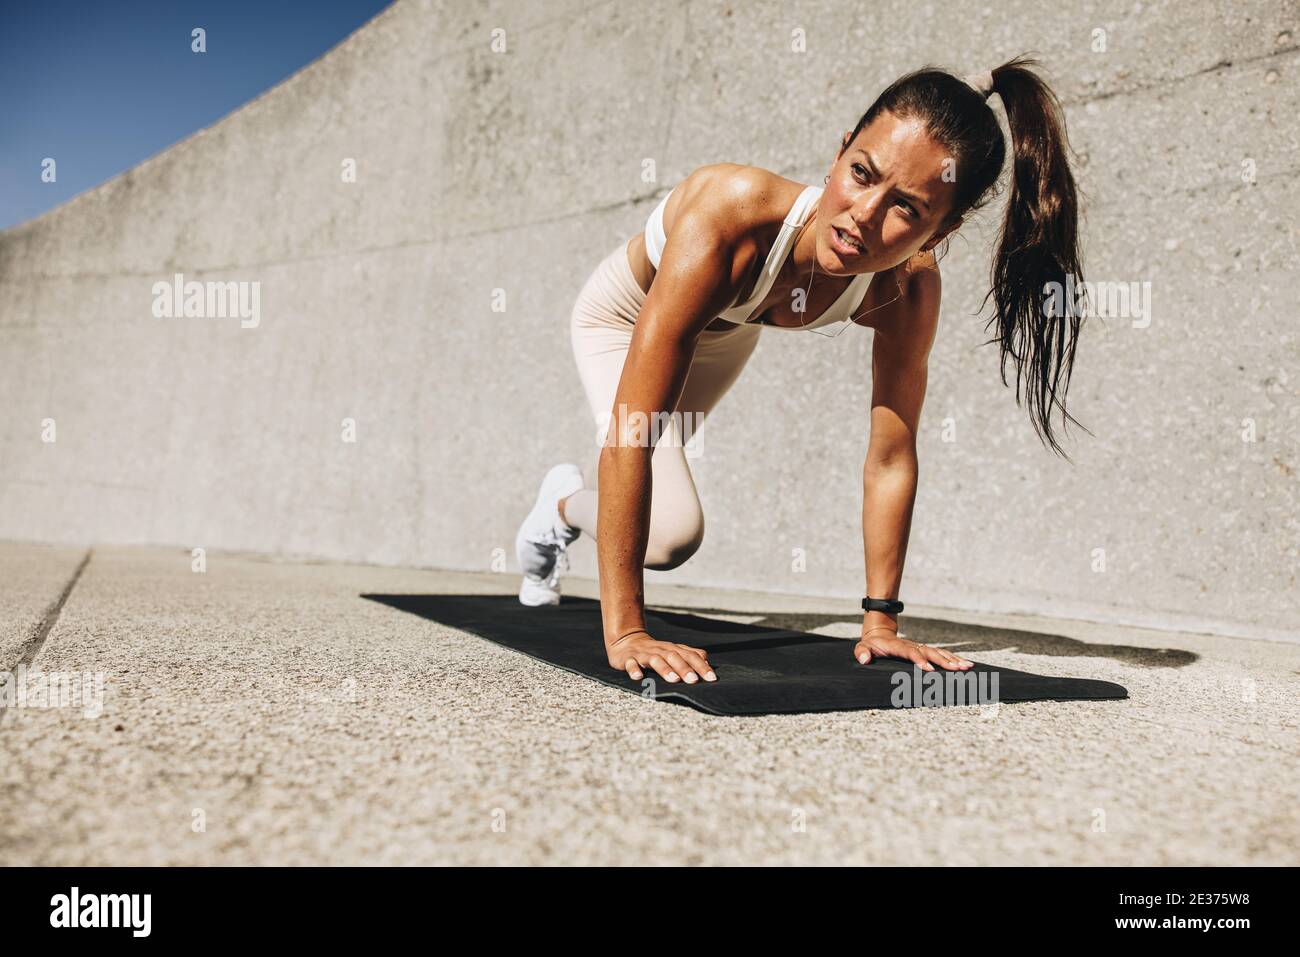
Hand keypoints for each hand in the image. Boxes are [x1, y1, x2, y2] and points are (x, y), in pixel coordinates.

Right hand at [606, 630, 715, 683]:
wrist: (627, 641)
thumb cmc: (655, 651)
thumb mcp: (674, 651)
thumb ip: (690, 655)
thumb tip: (707, 662)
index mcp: (672, 649)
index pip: (690, 656)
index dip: (701, 666)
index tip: (712, 678)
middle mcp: (660, 650)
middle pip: (674, 657)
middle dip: (684, 668)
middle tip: (694, 680)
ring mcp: (644, 654)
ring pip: (655, 660)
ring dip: (665, 669)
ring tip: (674, 680)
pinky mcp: (628, 659)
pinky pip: (631, 663)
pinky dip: (634, 669)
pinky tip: (638, 677)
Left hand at [854, 627, 971, 671]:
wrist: (879, 633)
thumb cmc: (871, 644)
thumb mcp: (862, 647)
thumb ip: (862, 652)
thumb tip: (864, 659)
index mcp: (899, 647)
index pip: (911, 653)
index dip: (920, 661)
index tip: (929, 670)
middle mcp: (912, 646)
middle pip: (930, 652)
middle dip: (944, 661)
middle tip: (958, 669)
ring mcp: (919, 647)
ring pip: (939, 652)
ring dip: (953, 659)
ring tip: (967, 667)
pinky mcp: (924, 650)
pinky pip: (941, 654)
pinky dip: (953, 658)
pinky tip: (965, 664)